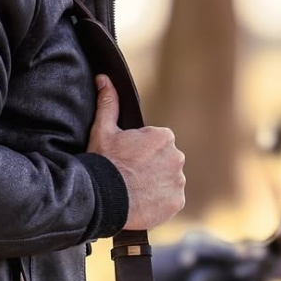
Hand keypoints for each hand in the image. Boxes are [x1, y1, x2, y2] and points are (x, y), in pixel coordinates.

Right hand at [86, 74, 185, 230]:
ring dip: (156, 185)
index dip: (139, 151)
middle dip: (150, 167)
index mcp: (163, 136)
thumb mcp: (102, 130)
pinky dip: (159, 202)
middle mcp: (177, 156)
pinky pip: (170, 200)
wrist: (102, 199)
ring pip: (168, 181)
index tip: (126, 159)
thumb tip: (104, 78)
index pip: (155, 143)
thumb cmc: (102, 162)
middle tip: (129, 175)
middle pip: (164, 161)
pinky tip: (142, 202)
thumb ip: (108, 102)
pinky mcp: (176, 202)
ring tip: (135, 191)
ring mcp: (178, 181)